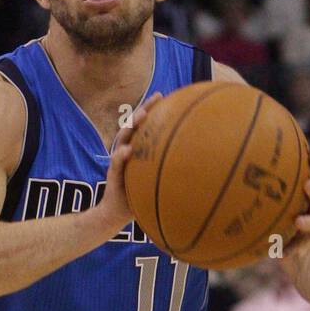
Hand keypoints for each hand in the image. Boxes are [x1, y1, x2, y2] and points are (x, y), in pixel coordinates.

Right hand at [93, 93, 163, 237]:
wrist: (117, 213)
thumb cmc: (140, 197)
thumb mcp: (156, 182)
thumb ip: (168, 171)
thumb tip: (197, 168)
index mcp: (138, 150)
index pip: (145, 127)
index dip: (154, 111)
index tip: (166, 97)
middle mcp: (127, 151)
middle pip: (134, 125)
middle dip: (144, 110)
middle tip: (156, 98)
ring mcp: (119, 160)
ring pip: (123, 138)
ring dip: (132, 125)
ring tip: (141, 115)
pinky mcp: (113, 173)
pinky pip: (116, 162)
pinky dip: (122, 155)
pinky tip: (129, 150)